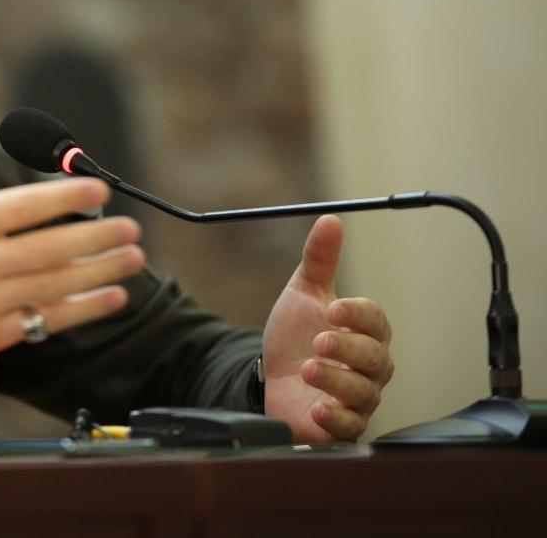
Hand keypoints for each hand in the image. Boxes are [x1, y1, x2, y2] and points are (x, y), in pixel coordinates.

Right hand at [0, 103, 145, 378]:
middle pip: (48, 248)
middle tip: (130, 226)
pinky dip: (83, 310)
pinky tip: (111, 297)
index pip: (21, 207)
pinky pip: (45, 322)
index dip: (64, 196)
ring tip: (134, 257)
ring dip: (100, 271)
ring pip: (54, 285)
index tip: (99, 188)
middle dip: (96, 237)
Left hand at [261, 215, 394, 441]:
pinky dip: (336, 418)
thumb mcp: (303, 294)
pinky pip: (351, 428)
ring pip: (365, 394)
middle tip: (318, 341)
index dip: (358, 314)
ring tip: (307, 368)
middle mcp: (368, 367)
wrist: (270, 376)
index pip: (376, 320)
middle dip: (348, 348)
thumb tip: (330, 219)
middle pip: (376, 359)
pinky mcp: (341, 426)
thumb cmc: (295, 335)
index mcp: (364, 332)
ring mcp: (357, 398)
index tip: (332, 308)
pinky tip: (316, 407)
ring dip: (337, 381)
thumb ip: (318, 260)